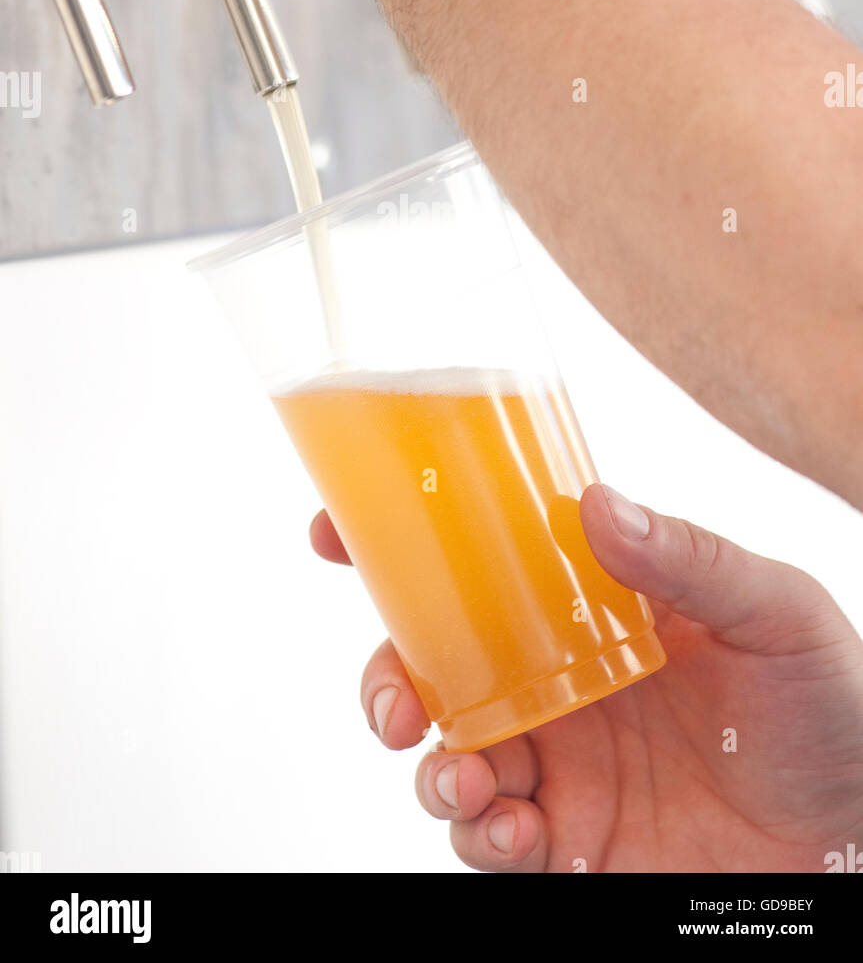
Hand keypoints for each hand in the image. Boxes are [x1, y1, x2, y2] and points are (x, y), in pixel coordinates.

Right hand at [311, 484, 862, 872]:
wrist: (859, 840)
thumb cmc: (831, 707)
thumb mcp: (777, 614)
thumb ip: (692, 560)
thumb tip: (598, 504)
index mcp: (593, 610)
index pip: (482, 566)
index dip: (399, 548)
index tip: (335, 531)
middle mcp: (561, 682)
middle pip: (435, 667)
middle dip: (386, 679)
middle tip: (396, 704)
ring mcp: (561, 765)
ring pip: (447, 757)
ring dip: (431, 769)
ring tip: (468, 782)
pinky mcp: (570, 843)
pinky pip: (487, 840)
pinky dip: (477, 836)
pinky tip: (514, 832)